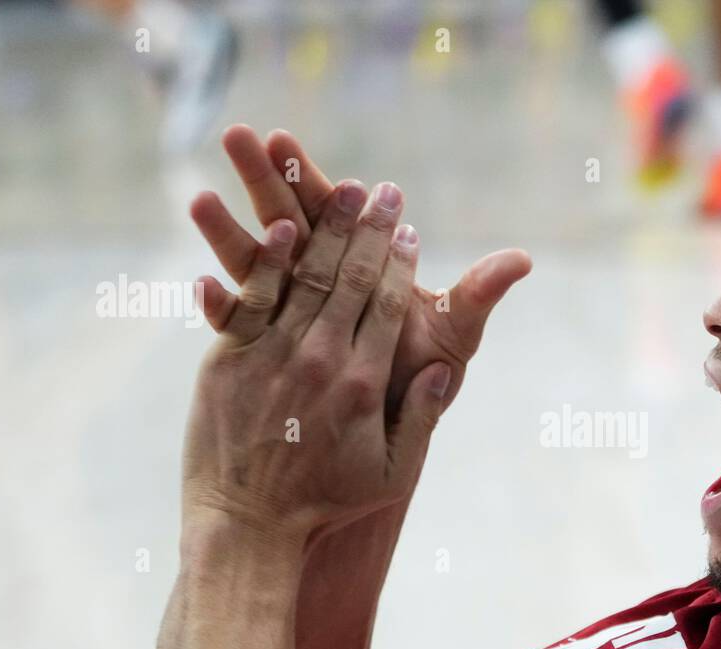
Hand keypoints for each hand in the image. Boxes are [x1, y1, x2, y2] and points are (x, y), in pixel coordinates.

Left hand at [183, 182, 448, 539]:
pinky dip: (268, 259)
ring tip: (340, 189)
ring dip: (324, 227)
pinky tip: (281, 226)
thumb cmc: (326, 501)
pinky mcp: (229, 358)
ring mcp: (272, 355)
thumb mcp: (392, 473)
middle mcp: (321, 361)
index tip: (408, 227)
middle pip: (351, 278)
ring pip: (304, 276)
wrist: (247, 524)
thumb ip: (422, 417)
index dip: (399, 262)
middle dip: (370, 229)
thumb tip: (445, 372)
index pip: (388, 306)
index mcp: (364, 386)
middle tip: (383, 190)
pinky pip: (250, 296)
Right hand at [190, 125, 530, 416]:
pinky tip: (198, 288)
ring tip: (199, 198)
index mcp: (360, 265)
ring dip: (224, 229)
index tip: (289, 140)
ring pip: (251, 261)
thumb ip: (477, 295)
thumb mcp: (454, 336)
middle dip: (264, 176)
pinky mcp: (259, 348)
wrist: (387, 441)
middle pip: (287, 218)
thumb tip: (522, 260)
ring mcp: (284, 312)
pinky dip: (220, 306)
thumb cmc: (422, 380)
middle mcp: (319, 280)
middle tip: (244, 135)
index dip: (317, 181)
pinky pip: (237, 323)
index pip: (338, 213)